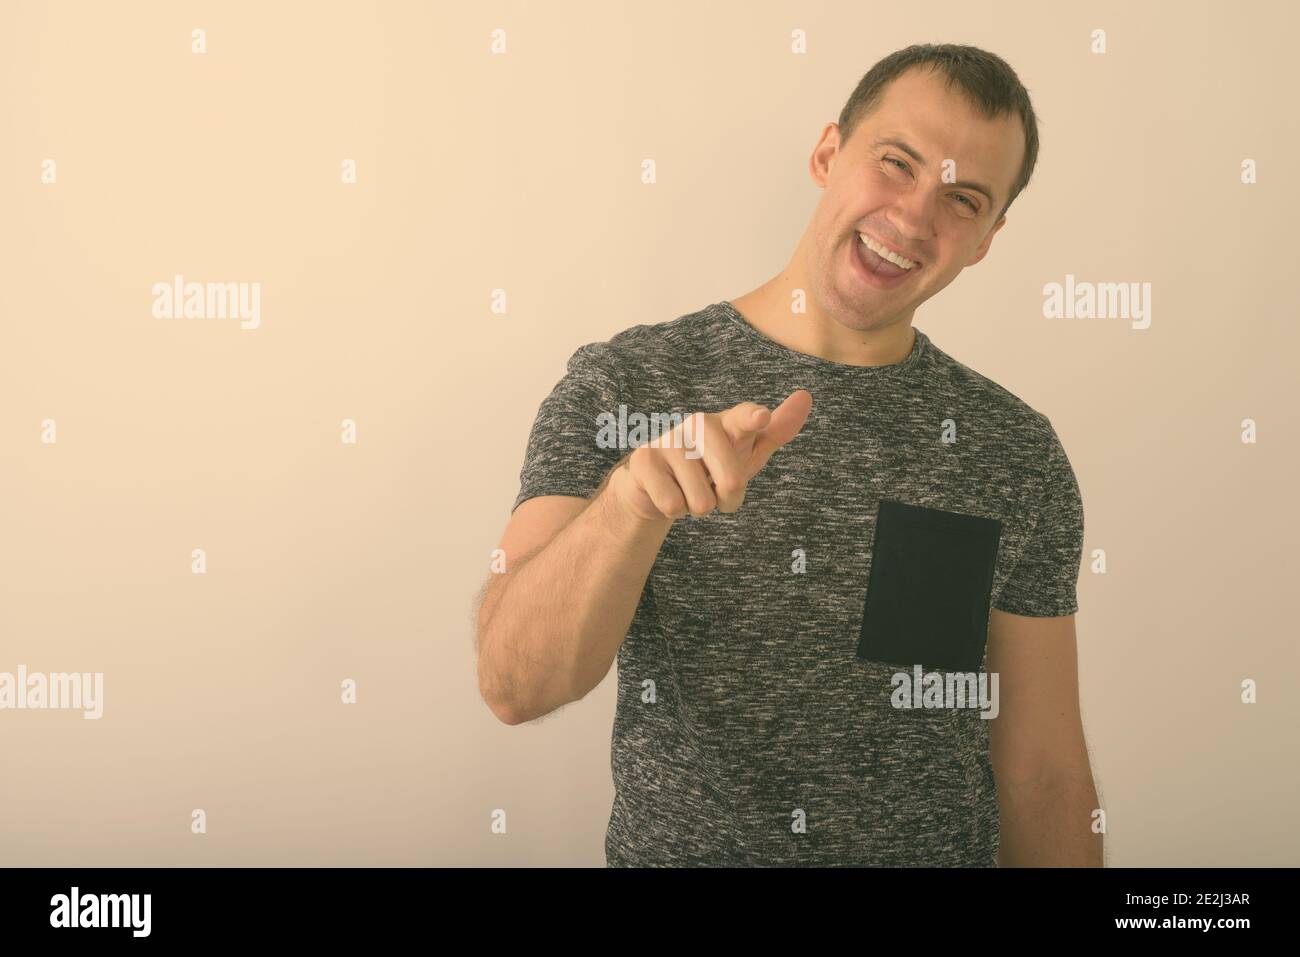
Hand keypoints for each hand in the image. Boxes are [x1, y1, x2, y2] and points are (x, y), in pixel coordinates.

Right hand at [607, 390, 812, 521]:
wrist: (658, 484)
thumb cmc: (710, 466)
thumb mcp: (746, 453)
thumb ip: (776, 430)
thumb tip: (806, 396)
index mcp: (727, 424)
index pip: (743, 419)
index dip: (753, 420)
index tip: (761, 417)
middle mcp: (697, 425)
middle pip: (731, 481)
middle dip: (728, 499)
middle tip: (715, 491)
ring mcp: (668, 441)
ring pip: (701, 501)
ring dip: (697, 507)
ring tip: (688, 490)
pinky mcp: (643, 460)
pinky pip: (672, 504)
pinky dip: (673, 509)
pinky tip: (667, 492)